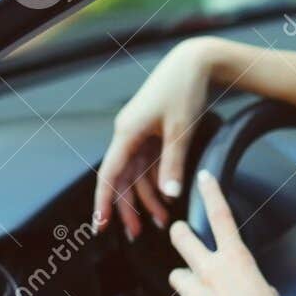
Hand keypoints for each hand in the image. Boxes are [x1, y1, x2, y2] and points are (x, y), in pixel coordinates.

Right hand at [93, 37, 223, 239]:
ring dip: (146, 198)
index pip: (109, 175)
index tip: (100, 226)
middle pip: (122, 178)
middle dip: (128, 207)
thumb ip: (173, 165)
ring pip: (137, 173)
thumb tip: (168, 195)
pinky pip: (149, 162)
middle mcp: (128, 133)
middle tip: (135, 234)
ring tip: (159, 221)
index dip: (103, 202)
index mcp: (127, 132)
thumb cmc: (185, 89)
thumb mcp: (180, 130)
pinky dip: (157, 181)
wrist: (195, 61)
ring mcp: (140, 132)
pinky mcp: (152, 131)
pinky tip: (166, 198)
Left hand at [168, 171, 295, 295]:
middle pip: (182, 237)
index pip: (220, 215)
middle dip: (180, 232)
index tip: (204, 177)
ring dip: (188, 282)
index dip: (211, 191)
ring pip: (178, 276)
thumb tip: (229, 278)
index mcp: (237, 260)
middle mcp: (211, 272)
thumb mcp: (263, 290)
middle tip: (180, 232)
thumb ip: (241, 276)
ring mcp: (194, 295)